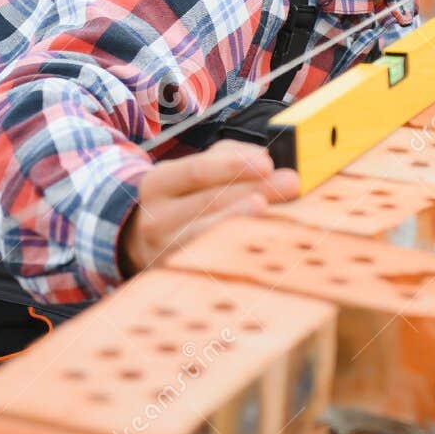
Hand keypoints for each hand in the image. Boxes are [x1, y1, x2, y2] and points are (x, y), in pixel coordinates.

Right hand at [119, 140, 298, 276]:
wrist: (143, 241)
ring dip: (246, 219)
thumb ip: (227, 157)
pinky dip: (239, 247)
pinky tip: (262, 239)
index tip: (267, 162)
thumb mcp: (192, 171)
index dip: (232, 166)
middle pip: (209, 202)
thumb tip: (264, 157)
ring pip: (210, 234)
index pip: (196, 171)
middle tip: (291, 182)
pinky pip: (213, 260)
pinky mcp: (179, 276)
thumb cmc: (182, 198)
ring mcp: (166, 252)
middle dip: (254, 189)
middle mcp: (156, 219)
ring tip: (271, 208)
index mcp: (158, 184)